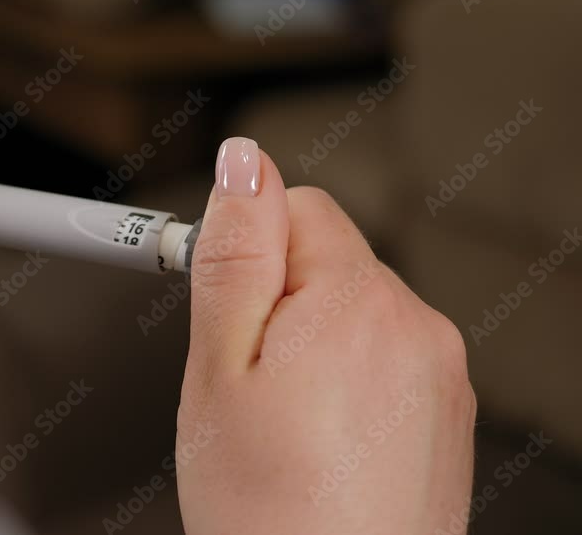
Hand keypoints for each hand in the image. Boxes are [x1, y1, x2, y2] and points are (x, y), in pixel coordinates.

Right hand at [177, 138, 474, 533]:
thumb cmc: (268, 514)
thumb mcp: (219, 371)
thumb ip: (234, 256)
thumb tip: (244, 164)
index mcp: (355, 304)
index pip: (297, 206)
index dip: (243, 247)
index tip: (218, 299)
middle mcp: (416, 327)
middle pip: (328, 259)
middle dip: (277, 300)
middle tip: (244, 378)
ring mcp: (440, 373)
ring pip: (354, 310)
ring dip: (311, 341)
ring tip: (283, 420)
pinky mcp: (447, 411)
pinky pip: (385, 357)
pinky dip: (348, 379)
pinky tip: (320, 438)